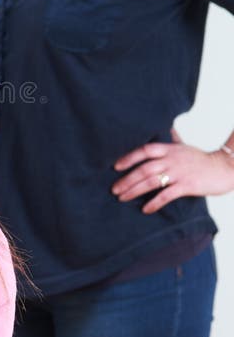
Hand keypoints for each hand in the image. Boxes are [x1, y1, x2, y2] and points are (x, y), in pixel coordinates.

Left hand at [112, 128, 233, 213]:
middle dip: (127, 180)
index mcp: (169, 149)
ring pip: (152, 182)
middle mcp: (172, 159)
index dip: (128, 158)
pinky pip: (166, 195)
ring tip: (122, 198)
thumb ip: (172, 139)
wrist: (224, 168)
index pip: (144, 150)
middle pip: (144, 169)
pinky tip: (145, 209)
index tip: (115, 166)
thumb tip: (165, 127)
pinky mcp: (187, 186)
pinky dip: (154, 203)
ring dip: (134, 191)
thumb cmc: (202, 159)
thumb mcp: (184, 146)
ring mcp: (179, 173)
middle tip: (114, 189)